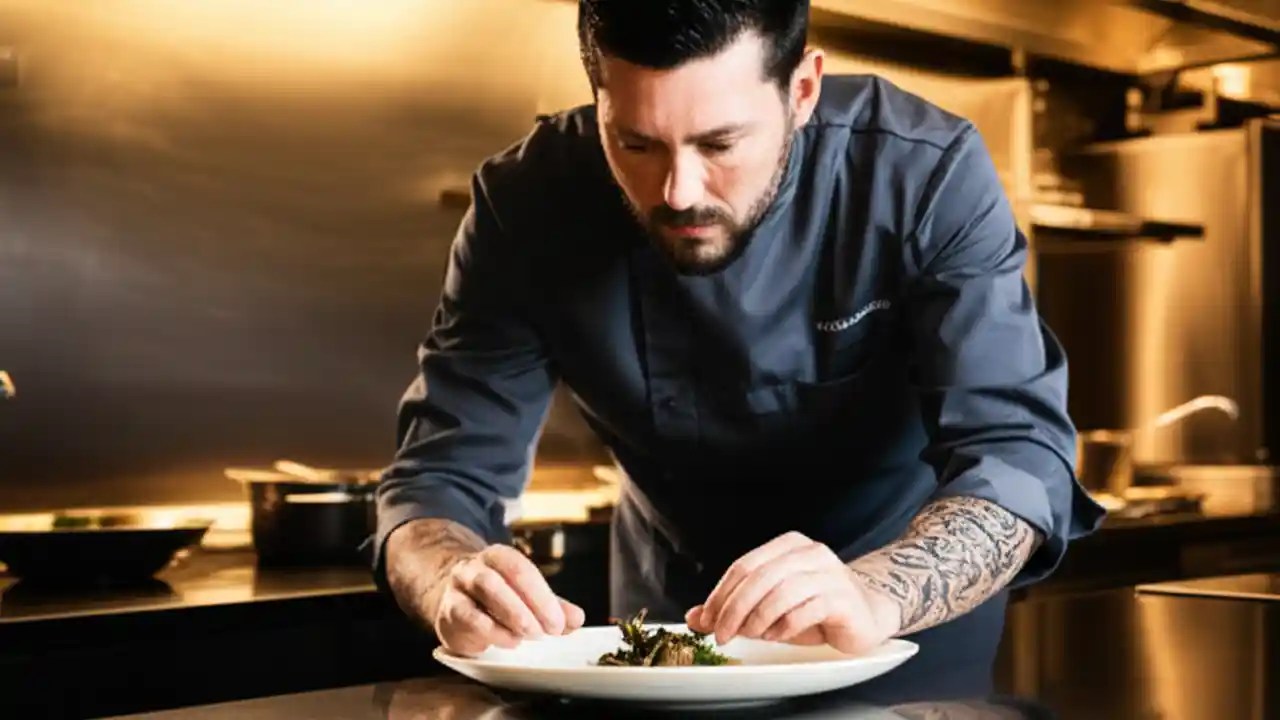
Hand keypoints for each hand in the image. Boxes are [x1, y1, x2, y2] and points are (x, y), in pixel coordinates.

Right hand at [430, 544, 584, 655]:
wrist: (454, 600)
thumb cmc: (497, 598)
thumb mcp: (528, 598)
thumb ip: (553, 607)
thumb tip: (576, 619)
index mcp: (499, 557)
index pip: (521, 569)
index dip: (542, 596)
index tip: (560, 621)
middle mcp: (475, 567)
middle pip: (499, 580)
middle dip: (528, 606)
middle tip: (550, 630)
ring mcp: (458, 589)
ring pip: (482, 593)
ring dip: (510, 616)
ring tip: (530, 635)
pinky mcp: (448, 614)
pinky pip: (466, 618)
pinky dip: (490, 632)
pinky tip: (509, 641)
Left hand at [685, 531, 901, 653]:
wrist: (867, 615)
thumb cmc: (816, 608)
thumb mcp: (770, 607)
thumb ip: (735, 608)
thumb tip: (695, 617)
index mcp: (788, 546)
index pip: (744, 566)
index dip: (720, 594)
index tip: (706, 620)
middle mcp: (809, 552)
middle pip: (759, 577)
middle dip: (734, 609)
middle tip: (721, 634)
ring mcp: (829, 572)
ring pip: (780, 592)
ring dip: (758, 619)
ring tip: (751, 636)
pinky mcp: (843, 597)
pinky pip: (805, 609)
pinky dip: (785, 626)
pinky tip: (778, 636)